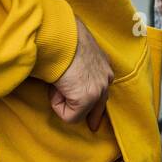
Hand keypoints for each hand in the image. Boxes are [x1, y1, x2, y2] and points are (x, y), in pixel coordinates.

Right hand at [49, 15, 113, 131]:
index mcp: (104, 63)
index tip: (95, 115)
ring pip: (80, 111)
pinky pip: (68, 115)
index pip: (103, 87)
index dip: (97, 102)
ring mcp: (98, 89)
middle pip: (100, 104)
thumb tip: (67, 74)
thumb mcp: (74, 49)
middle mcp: (106, 77)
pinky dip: (57, 104)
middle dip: (94, 116)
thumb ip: (78, 63)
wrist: (58, 34)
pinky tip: (56, 86)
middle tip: (92, 127)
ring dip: (64, 101)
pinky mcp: (86, 99)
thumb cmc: (61, 36)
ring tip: (56, 83)